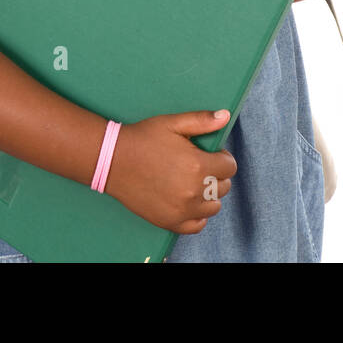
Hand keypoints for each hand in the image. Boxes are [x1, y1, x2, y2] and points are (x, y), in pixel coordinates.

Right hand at [103, 110, 237, 233]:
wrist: (113, 161)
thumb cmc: (143, 139)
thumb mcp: (173, 123)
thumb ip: (202, 121)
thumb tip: (225, 116)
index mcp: (198, 165)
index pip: (230, 167)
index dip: (222, 158)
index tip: (211, 154)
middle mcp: (193, 190)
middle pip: (223, 187)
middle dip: (216, 174)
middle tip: (200, 166)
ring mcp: (181, 209)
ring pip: (213, 206)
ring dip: (209, 195)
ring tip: (194, 182)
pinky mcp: (168, 221)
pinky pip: (197, 225)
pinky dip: (197, 215)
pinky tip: (189, 202)